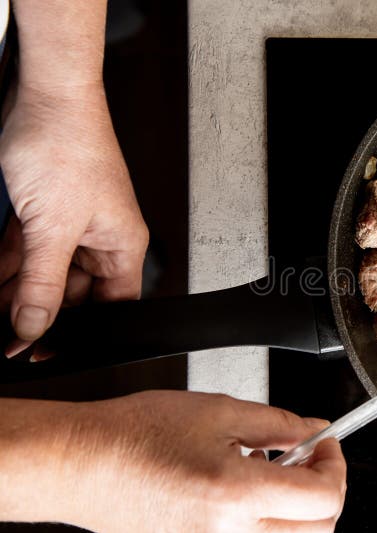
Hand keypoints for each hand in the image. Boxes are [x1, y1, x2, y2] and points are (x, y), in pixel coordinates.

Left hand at [0, 82, 147, 348]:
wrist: (43, 96)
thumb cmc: (69, 147)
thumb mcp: (52, 228)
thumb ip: (42, 284)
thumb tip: (33, 326)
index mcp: (121, 245)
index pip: (109, 306)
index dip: (80, 332)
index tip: (43, 350)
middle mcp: (99, 239)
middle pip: (72, 293)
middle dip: (39, 310)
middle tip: (5, 332)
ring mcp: (70, 226)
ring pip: (44, 274)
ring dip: (16, 290)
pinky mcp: (43, 213)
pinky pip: (25, 252)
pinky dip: (6, 265)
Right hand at [54, 391, 346, 532]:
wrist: (82, 465)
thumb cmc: (136, 434)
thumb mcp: (220, 412)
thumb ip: (279, 424)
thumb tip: (314, 430)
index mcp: (237, 496)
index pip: (324, 498)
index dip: (335, 465)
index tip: (325, 443)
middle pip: (318, 531)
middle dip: (326, 490)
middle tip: (309, 457)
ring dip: (299, 509)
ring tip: (274, 471)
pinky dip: (268, 522)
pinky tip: (247, 491)